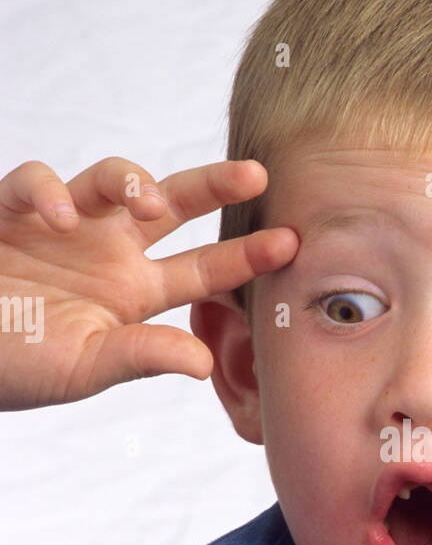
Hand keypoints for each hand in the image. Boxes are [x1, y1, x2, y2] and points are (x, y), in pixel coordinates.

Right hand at [0, 156, 297, 410]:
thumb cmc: (15, 366)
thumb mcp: (84, 369)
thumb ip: (141, 357)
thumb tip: (204, 362)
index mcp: (135, 293)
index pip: (204, 269)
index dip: (246, 256)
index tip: (291, 244)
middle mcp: (110, 251)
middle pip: (175, 206)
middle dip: (216, 186)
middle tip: (256, 175)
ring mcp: (65, 226)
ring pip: (114, 179)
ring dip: (134, 181)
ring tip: (143, 204)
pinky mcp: (12, 211)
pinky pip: (36, 182)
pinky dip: (49, 193)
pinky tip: (60, 220)